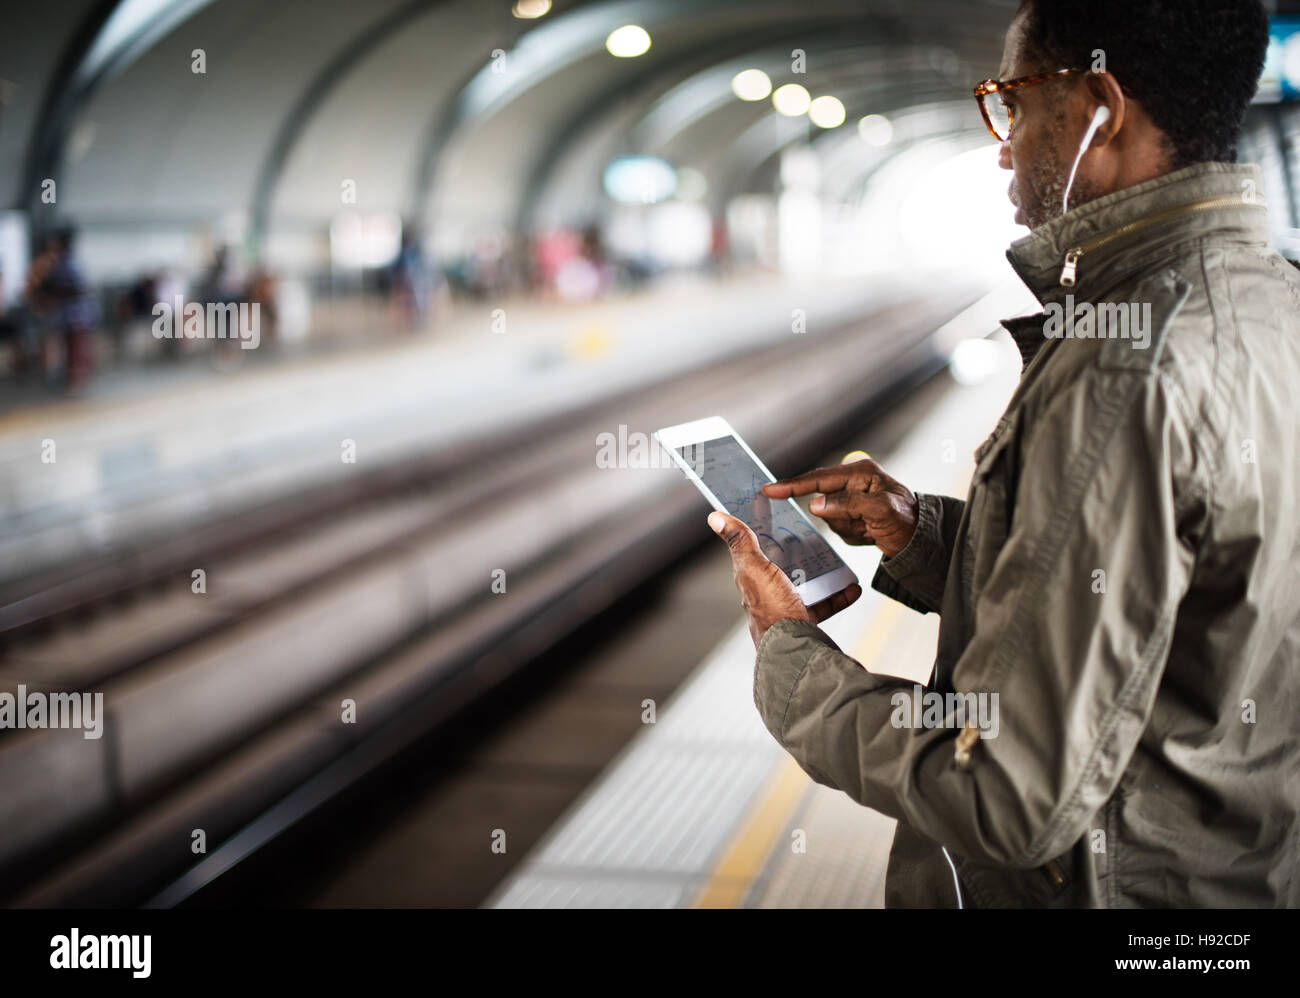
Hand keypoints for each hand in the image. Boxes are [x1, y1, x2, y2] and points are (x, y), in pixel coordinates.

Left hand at [708, 511, 861, 647]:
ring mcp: (786, 607)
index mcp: (751, 577)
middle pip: (780, 563)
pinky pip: (825, 604)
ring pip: (804, 581)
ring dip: (818, 568)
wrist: (794, 652)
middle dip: (793, 546)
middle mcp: (766, 592)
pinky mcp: (807, 621)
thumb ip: (740, 542)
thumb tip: (715, 517)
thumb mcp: (755, 569)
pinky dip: (839, 595)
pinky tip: (851, 587)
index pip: (752, 543)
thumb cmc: (772, 610)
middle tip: (808, 528)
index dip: (758, 522)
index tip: (768, 503)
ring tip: (830, 554)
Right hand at [761, 454, 917, 558]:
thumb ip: (847, 504)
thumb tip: (815, 504)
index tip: (770, 490)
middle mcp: (853, 481)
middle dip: (842, 518)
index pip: (819, 478)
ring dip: (849, 528)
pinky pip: (837, 527)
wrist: (921, 541)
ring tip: (872, 528)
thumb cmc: (907, 520)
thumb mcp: (880, 510)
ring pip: (829, 517)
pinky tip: (871, 532)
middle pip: (823, 500)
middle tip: (865, 524)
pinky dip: (853, 534)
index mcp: (859, 472)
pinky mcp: (852, 513)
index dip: (793, 485)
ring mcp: (851, 498)